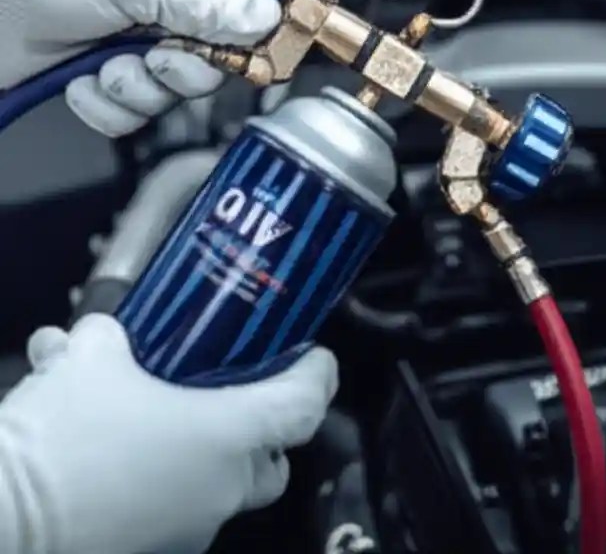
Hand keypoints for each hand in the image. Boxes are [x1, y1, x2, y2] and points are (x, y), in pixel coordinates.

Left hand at [0, 0, 282, 134]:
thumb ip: (211, 2)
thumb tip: (267, 17)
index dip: (252, 26)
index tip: (252, 51)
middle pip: (217, 51)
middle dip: (184, 66)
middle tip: (159, 57)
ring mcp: (133, 34)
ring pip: (176, 88)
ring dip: (140, 88)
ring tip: (107, 67)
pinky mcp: (106, 73)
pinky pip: (138, 111)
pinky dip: (110, 105)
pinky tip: (83, 80)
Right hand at [0, 314, 337, 553]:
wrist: (0, 518)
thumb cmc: (60, 435)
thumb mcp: (88, 359)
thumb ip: (110, 337)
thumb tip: (104, 331)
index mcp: (231, 436)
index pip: (305, 405)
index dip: (317, 376)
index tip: (315, 357)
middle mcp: (223, 489)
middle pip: (268, 458)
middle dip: (257, 428)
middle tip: (232, 394)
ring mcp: (188, 528)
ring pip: (213, 484)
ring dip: (190, 449)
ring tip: (132, 410)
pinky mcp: (149, 549)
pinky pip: (165, 505)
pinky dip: (147, 477)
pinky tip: (98, 447)